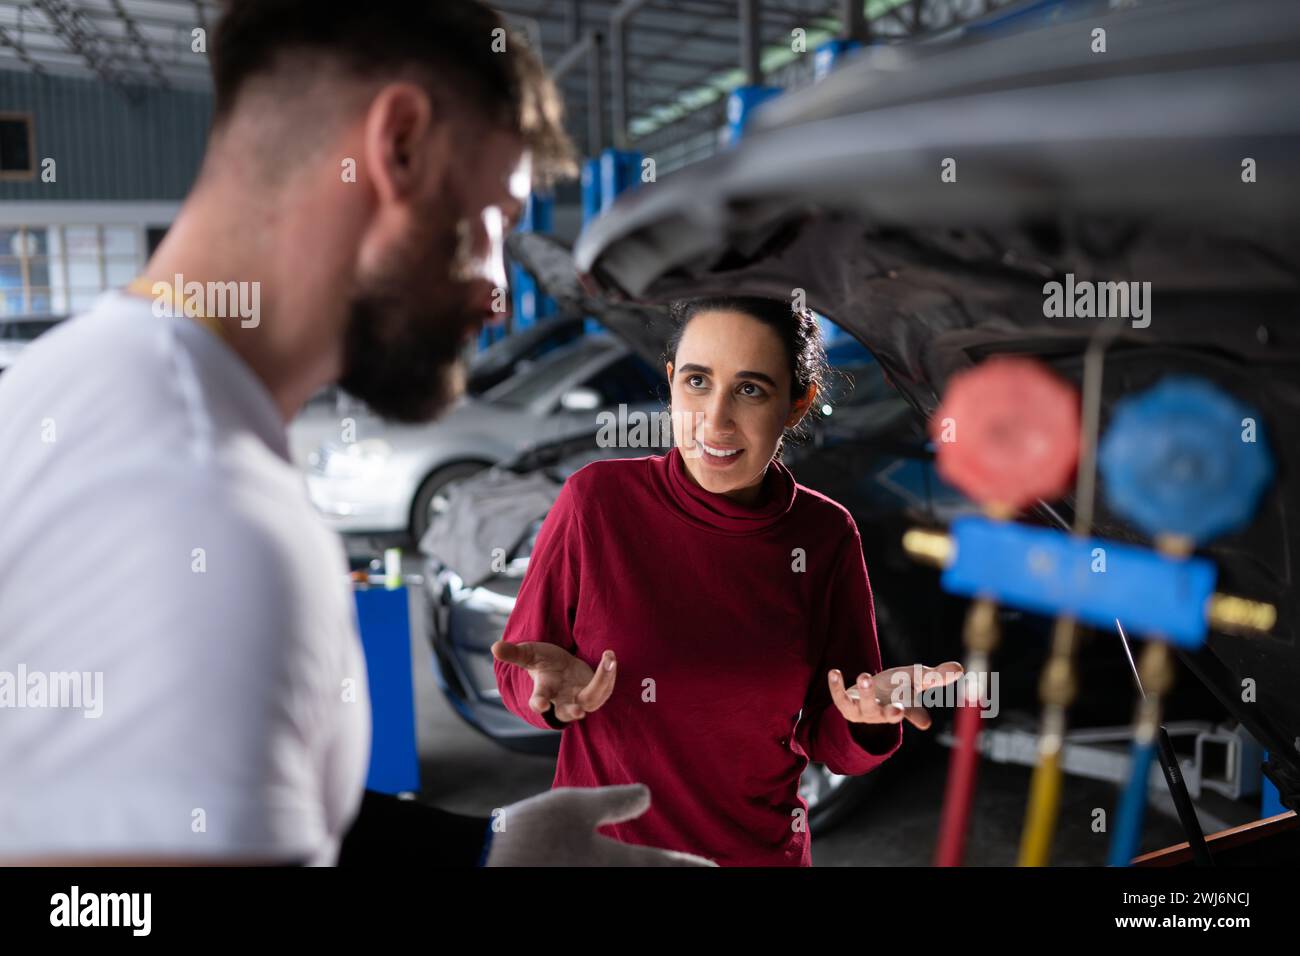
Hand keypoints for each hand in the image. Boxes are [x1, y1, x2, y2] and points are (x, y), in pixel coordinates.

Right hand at [484, 784, 716, 865]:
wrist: (483, 864)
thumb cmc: (530, 834)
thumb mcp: (575, 806)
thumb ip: (615, 801)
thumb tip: (647, 795)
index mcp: (615, 864)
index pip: (663, 865)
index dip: (691, 867)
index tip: (714, 870)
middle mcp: (606, 883)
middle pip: (651, 882)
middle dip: (674, 878)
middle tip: (704, 875)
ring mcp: (588, 889)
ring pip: (630, 885)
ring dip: (651, 877)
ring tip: (667, 873)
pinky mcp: (567, 888)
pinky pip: (605, 885)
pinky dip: (623, 877)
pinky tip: (620, 870)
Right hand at [491, 640, 615, 721]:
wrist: (561, 666)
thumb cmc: (543, 662)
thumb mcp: (529, 654)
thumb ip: (514, 653)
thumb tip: (494, 647)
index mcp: (544, 692)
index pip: (539, 701)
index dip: (539, 703)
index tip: (540, 704)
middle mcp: (562, 700)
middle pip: (568, 712)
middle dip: (573, 712)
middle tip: (578, 711)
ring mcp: (580, 698)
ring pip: (592, 700)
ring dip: (602, 682)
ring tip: (608, 658)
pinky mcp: (595, 692)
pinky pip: (605, 689)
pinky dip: (609, 674)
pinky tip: (610, 656)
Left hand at [829, 661, 964, 730]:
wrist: (867, 696)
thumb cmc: (895, 688)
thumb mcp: (915, 680)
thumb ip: (936, 676)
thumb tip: (960, 669)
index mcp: (901, 708)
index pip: (912, 712)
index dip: (917, 715)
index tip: (925, 722)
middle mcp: (882, 713)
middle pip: (887, 715)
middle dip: (892, 713)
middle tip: (898, 710)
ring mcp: (863, 711)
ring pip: (865, 707)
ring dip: (866, 693)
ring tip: (865, 676)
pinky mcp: (846, 705)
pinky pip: (840, 698)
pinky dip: (836, 686)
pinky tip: (834, 672)